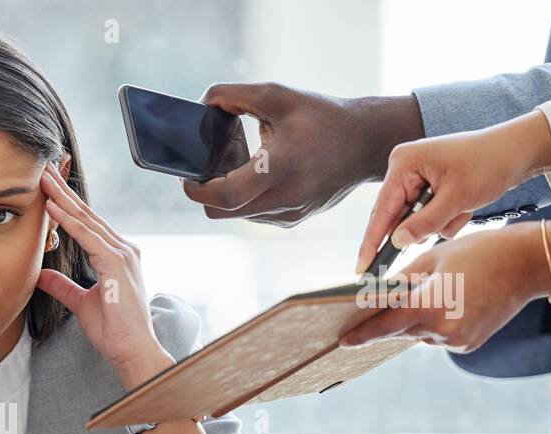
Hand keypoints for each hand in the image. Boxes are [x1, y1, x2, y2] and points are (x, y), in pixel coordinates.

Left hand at [35, 165, 172, 386]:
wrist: (132, 351)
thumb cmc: (114, 332)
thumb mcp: (81, 303)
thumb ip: (63, 286)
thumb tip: (42, 275)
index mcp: (116, 256)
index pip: (88, 224)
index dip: (67, 204)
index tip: (49, 188)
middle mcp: (123, 249)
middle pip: (87, 214)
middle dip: (64, 192)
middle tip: (44, 171)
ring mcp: (122, 254)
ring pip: (87, 220)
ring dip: (63, 199)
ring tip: (44, 180)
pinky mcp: (117, 263)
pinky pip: (88, 237)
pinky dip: (69, 221)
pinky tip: (53, 208)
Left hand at [180, 84, 423, 226]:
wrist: (365, 143)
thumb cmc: (322, 116)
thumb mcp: (277, 96)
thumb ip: (233, 96)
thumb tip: (201, 105)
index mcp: (280, 168)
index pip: (225, 195)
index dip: (196, 189)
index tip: (185, 175)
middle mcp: (285, 199)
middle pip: (221, 211)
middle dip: (206, 191)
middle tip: (205, 167)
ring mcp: (289, 215)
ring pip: (237, 214)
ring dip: (227, 193)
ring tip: (240, 161)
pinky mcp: (292, 220)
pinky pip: (254, 214)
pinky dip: (246, 197)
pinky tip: (258, 172)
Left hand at [341, 222, 550, 352]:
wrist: (528, 265)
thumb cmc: (481, 252)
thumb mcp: (434, 259)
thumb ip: (402, 281)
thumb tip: (379, 295)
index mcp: (430, 306)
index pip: (385, 326)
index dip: (362, 334)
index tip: (342, 341)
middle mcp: (442, 330)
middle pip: (401, 330)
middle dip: (388, 321)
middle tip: (368, 314)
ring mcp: (456, 340)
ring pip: (420, 333)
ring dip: (414, 319)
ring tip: (424, 296)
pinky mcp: (467, 344)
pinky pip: (438, 336)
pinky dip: (433, 323)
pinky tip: (444, 303)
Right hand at [355, 111, 550, 271]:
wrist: (519, 150)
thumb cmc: (489, 164)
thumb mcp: (456, 198)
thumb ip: (424, 223)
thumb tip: (396, 243)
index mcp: (404, 163)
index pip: (382, 210)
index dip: (372, 241)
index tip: (361, 267)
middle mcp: (405, 168)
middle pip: (396, 215)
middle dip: (421, 226)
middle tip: (440, 226)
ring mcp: (416, 176)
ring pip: (415, 219)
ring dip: (439, 222)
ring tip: (464, 209)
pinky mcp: (429, 185)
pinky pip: (428, 214)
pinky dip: (447, 217)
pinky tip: (466, 206)